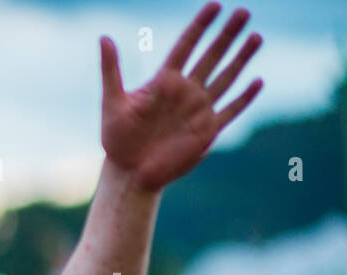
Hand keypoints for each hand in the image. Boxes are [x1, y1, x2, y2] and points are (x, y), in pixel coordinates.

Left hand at [100, 3, 261, 191]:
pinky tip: (257, 81)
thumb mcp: (112, 102)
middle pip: (211, 56)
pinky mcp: (207, 130)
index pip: (186, 45)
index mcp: (164, 81)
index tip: (215, 5)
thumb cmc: (116, 138)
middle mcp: (185, 91)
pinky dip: (244, 97)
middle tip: (243, 12)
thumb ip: (111, 69)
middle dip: (227, 35)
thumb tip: (104, 37)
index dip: (200, 25)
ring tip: (256, 37)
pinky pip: (231, 110)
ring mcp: (198, 109)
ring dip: (241, 59)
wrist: (128, 172)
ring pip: (225, 78)